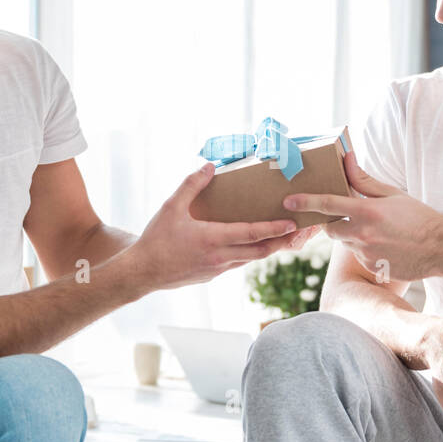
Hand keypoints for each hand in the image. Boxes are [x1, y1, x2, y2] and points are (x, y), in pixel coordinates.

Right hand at [130, 163, 308, 289]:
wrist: (143, 273)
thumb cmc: (156, 240)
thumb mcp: (171, 207)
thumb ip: (191, 185)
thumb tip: (209, 166)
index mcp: (213, 239)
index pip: (252, 234)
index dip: (275, 229)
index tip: (293, 223)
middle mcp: (220, 257)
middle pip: (261, 251)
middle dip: (282, 242)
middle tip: (300, 232)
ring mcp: (218, 269)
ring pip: (251, 259)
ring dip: (269, 248)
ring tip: (284, 237)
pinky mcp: (213, 275)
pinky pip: (239, 263)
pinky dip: (251, 253)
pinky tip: (254, 244)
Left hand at [282, 151, 442, 282]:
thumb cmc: (420, 217)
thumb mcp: (393, 194)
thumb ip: (365, 181)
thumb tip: (347, 162)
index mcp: (366, 212)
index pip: (327, 205)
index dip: (305, 202)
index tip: (288, 201)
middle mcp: (362, 235)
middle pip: (330, 230)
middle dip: (333, 223)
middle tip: (350, 217)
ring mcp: (366, 254)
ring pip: (346, 244)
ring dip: (353, 236)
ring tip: (380, 231)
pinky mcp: (372, 269)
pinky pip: (360, 257)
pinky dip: (367, 250)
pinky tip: (388, 246)